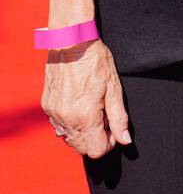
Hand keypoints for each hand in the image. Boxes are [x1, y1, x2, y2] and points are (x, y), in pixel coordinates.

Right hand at [41, 38, 130, 157]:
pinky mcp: (47, 106)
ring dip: (82, 133)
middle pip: (81, 148)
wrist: (71, 43)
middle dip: (95, 139)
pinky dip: (70, 124)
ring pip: (69, 138)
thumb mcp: (114, 89)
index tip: (112, 129)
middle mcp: (66, 119)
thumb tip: (124, 140)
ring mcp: (54, 113)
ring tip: (92, 111)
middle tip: (103, 117)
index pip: (96, 150)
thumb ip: (119, 118)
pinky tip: (79, 107)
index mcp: (85, 117)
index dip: (108, 143)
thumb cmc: (95, 61)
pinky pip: (59, 126)